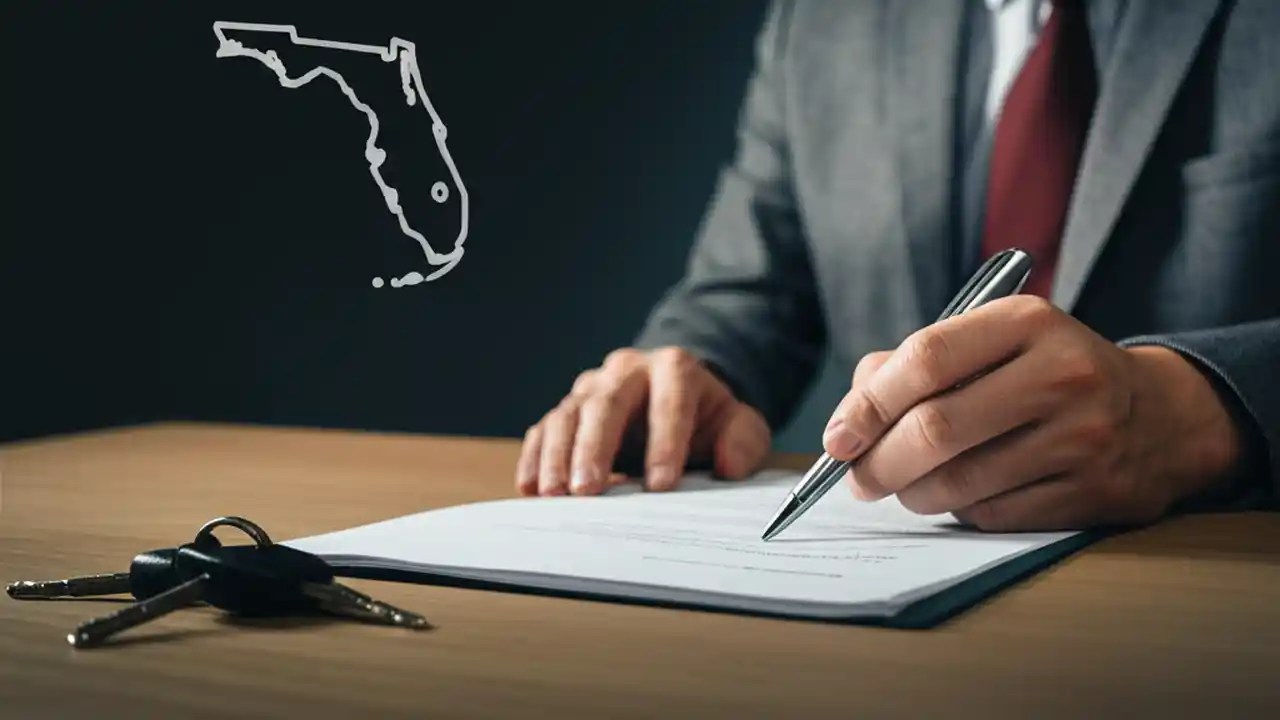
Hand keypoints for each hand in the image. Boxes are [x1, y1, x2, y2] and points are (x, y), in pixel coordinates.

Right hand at [516, 347, 770, 495]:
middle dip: (595, 448)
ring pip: (567, 415)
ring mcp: (592, 388)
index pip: (670, 399)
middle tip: (587, 491)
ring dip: (557, 456)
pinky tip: (531, 487)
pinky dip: (535, 457)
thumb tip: (728, 465)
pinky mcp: (568, 409)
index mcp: (674, 369)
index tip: (661, 485)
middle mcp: (627, 371)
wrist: (678, 401)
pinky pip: (544, 429)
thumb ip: (743, 441)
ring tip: (554, 494)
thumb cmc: (707, 419)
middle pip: (605, 403)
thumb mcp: (739, 425)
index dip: (665, 441)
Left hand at [824, 296, 1242, 529]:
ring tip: (903, 486)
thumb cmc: (1046, 375)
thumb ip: (915, 363)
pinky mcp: (1091, 493)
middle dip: (878, 462)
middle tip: (855, 478)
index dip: (869, 403)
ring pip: (958, 481)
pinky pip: (992, 515)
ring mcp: (1081, 437)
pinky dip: (959, 511)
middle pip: (936, 428)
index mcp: (1028, 321)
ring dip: (912, 493)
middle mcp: (1061, 374)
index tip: (837, 436)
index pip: (926, 358)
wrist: (1159, 417)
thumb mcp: (995, 341)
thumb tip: (849, 416)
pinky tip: (961, 495)